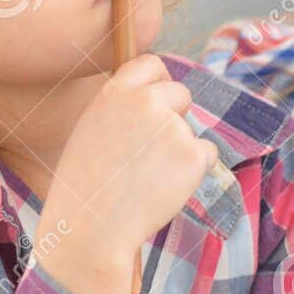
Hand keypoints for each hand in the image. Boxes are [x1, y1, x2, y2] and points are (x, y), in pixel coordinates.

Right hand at [31, 55, 219, 293]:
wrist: (92, 229)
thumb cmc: (87, 187)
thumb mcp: (93, 131)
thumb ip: (123, 110)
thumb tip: (159, 98)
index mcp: (115, 92)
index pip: (152, 64)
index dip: (159, 83)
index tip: (160, 102)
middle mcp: (146, 102)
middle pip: (181, 94)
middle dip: (176, 118)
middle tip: (154, 153)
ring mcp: (173, 127)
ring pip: (194, 131)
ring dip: (182, 151)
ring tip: (148, 180)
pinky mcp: (193, 155)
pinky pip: (206, 155)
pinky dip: (194, 173)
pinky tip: (164, 189)